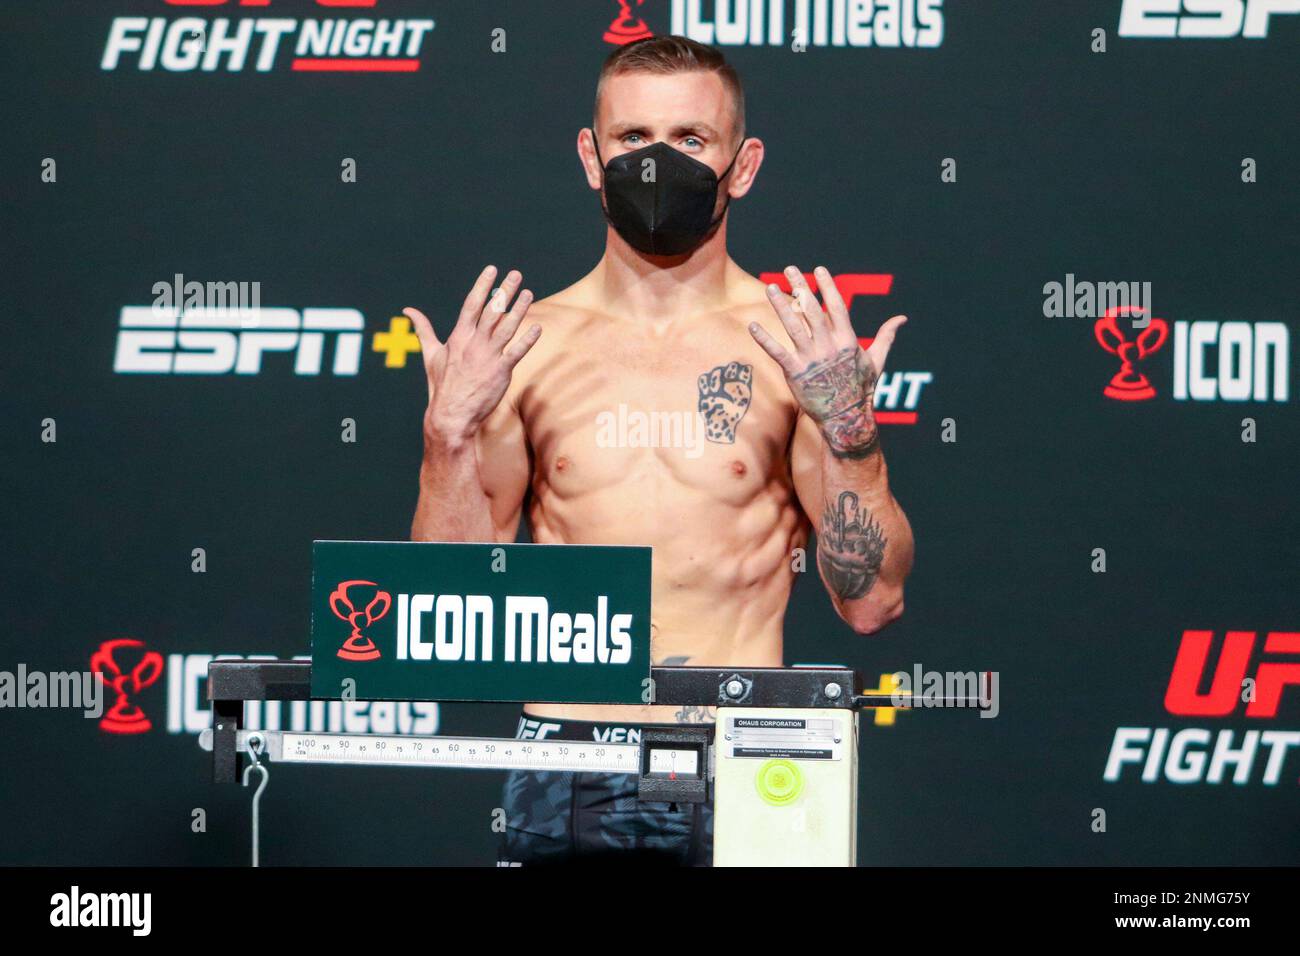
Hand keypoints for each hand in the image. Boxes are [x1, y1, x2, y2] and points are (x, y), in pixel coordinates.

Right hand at [404, 265, 539, 443]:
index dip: (483, 285)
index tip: (492, 270)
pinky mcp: (500, 372)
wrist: (451, 414)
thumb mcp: (430, 354)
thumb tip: (407, 310)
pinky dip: (527, 340)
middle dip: (505, 291)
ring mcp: (488, 357)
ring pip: (507, 327)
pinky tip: (537, 328)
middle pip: (492, 311)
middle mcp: (474, 343)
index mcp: (458, 336)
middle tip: (516, 275)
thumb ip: (423, 329)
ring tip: (528, 293)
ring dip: (519, 309)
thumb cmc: (441, 384)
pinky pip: (517, 352)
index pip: (472, 304)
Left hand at [749, 264, 905, 457]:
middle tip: (790, 269)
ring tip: (771, 288)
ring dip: (780, 306)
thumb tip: (902, 318)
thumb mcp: (877, 360)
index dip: (827, 287)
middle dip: (801, 288)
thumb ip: (886, 336)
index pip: (836, 306)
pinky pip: (776, 352)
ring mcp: (811, 359)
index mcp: (847, 340)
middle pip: (812, 311)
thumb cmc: (861, 389)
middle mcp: (828, 346)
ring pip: (793, 327)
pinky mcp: (795, 372)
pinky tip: (752, 325)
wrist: (845, 417)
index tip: (818, 269)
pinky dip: (764, 338)